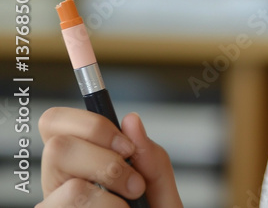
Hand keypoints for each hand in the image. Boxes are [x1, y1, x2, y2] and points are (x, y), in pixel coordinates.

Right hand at [39, 107, 183, 207]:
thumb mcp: (160, 191)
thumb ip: (151, 159)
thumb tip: (131, 120)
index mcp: (78, 164)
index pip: (56, 123)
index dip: (89, 124)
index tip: (126, 145)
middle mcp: (58, 185)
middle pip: (57, 146)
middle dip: (107, 159)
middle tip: (134, 183)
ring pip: (71, 187)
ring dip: (114, 194)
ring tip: (129, 207)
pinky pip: (77, 202)